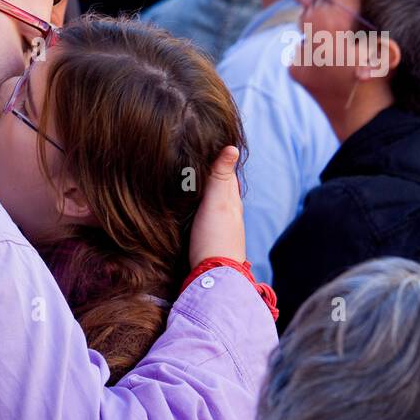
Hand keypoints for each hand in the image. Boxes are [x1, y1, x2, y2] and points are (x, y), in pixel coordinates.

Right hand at [189, 146, 245, 267]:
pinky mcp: (209, 237)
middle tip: (192, 155)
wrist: (213, 278)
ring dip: (203, 188)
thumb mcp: (217, 203)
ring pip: (212, 200)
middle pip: (220, 185)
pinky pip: (204, 213)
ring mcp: (220, 225)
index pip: (226, 170)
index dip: (216, 155)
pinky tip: (188, 204)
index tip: (204, 141)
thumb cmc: (215, 238)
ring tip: (188, 175)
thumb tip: (232, 147)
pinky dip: (198, 203)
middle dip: (209, 171)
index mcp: (232, 199)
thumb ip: (221, 176)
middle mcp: (229, 211)